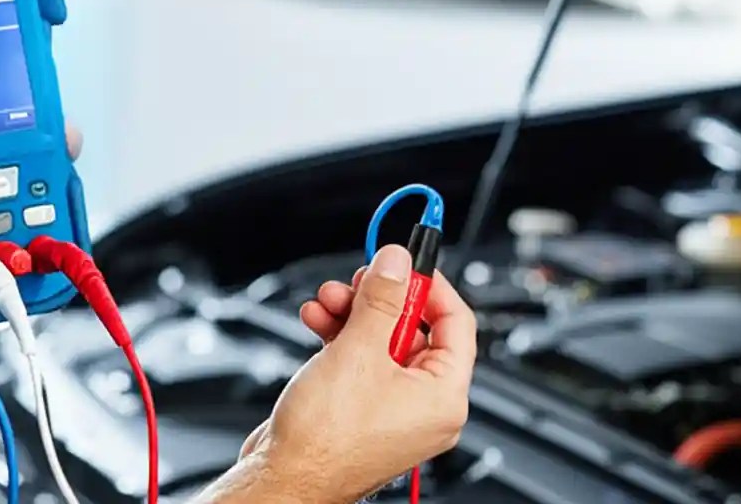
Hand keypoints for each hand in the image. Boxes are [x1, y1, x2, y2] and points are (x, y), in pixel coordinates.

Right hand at [222, 246, 475, 503]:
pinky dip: (340, 337)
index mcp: (443, 398)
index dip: (431, 286)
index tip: (406, 263)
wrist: (284, 477)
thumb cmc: (325, 440)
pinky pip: (361, 362)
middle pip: (413, 330)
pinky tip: (318, 321)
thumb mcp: (357, 351)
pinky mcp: (361, 410)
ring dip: (353, 314)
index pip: (456, 324)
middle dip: (379, 299)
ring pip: (381, 342)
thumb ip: (382, 299)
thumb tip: (398, 264)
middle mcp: (424, 407)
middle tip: (358, 280)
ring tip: (327, 300)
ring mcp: (392, 410)